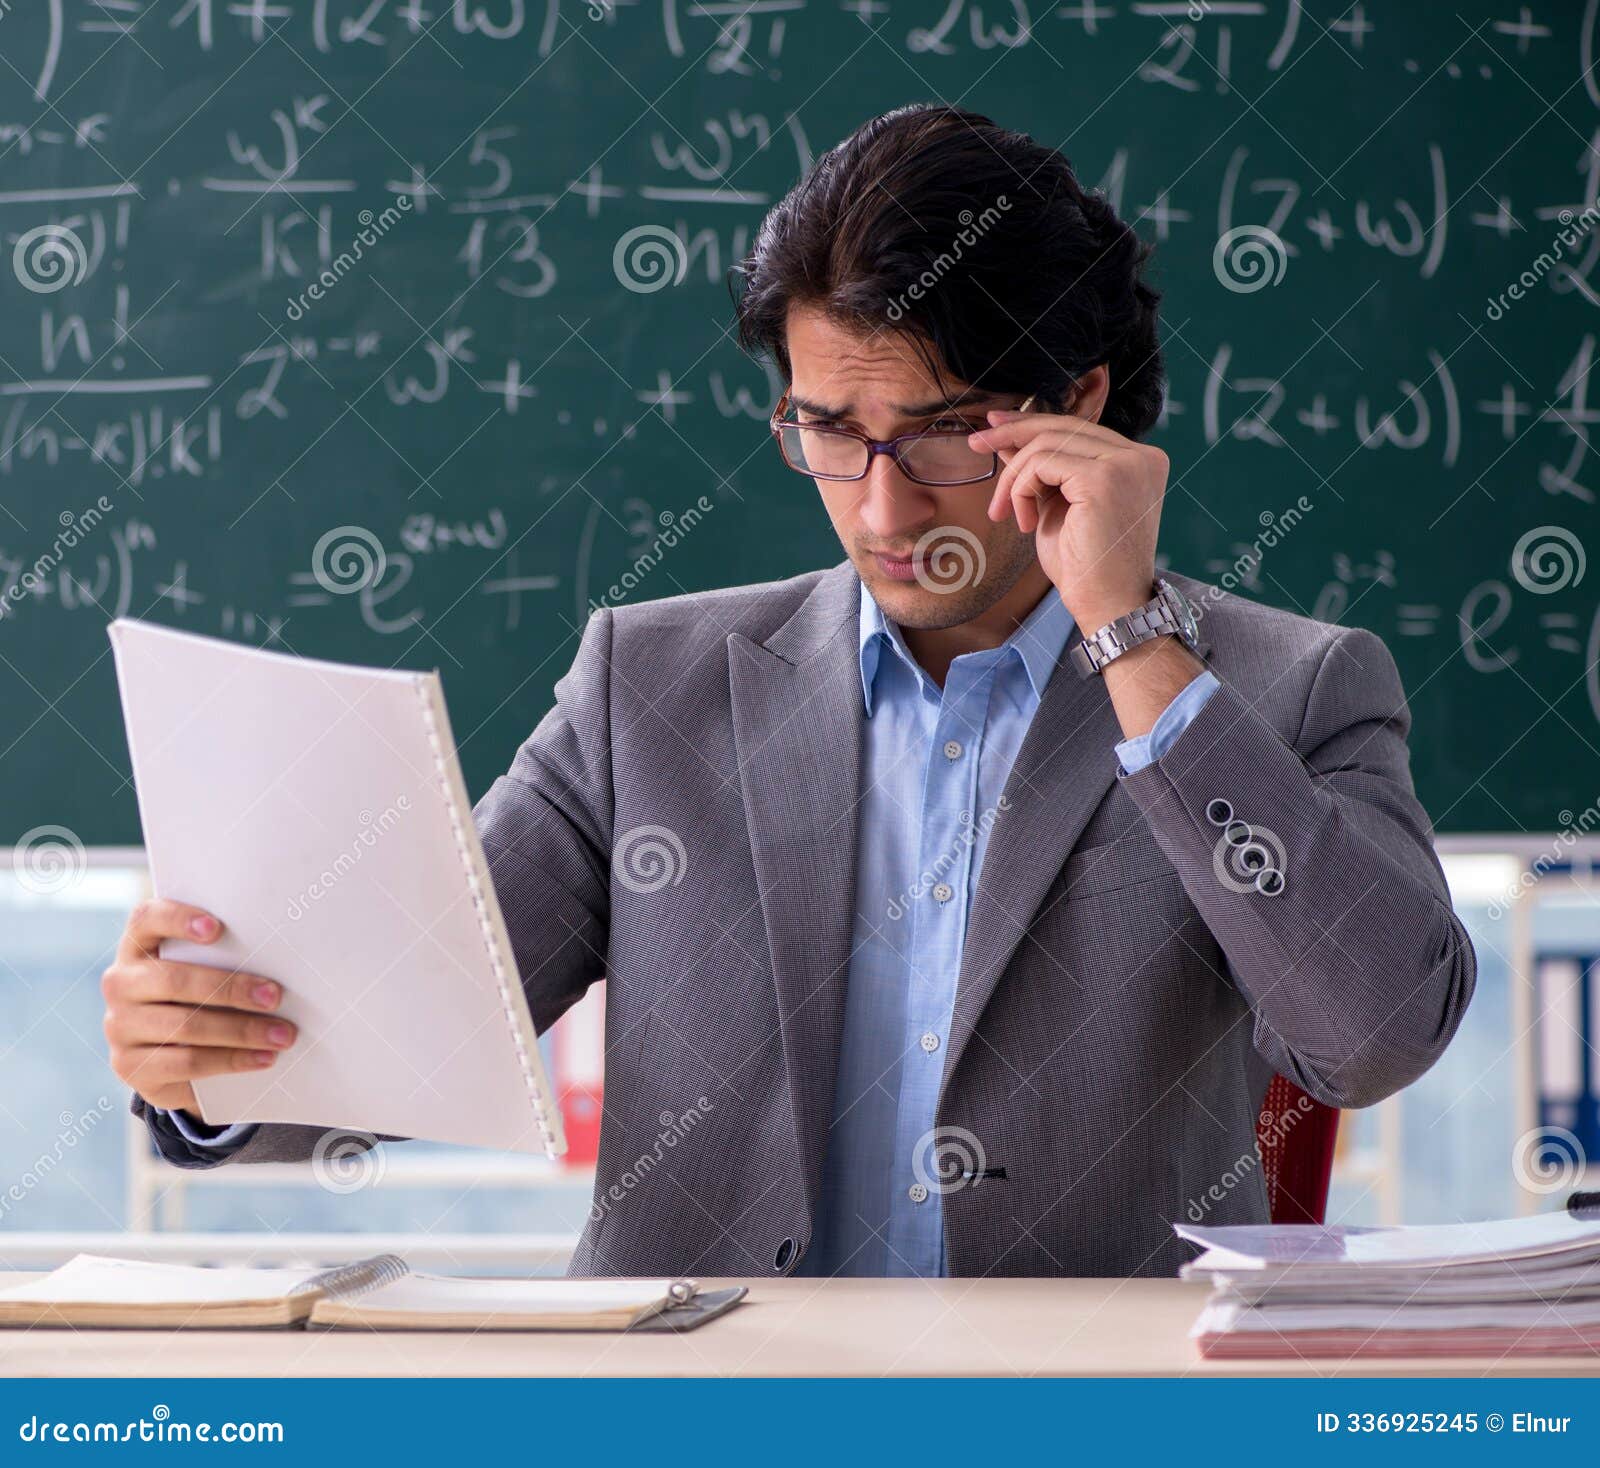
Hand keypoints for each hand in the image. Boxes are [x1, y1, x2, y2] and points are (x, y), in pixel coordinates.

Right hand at [102, 899, 295, 1115]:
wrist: (172, 1058)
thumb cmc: (202, 997)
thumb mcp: (206, 971)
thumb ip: (225, 956)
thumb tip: (281, 956)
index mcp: (138, 947)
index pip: (146, 919)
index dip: (177, 919)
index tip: (217, 929)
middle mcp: (120, 983)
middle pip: (174, 981)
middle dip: (232, 988)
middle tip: (275, 996)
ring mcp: (120, 1027)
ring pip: (185, 1026)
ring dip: (242, 1030)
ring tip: (283, 1035)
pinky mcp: (129, 1066)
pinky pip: (186, 1063)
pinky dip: (232, 1060)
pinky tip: (264, 1058)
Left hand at [970, 408, 1169, 631]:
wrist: (1106, 607)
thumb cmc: (1085, 567)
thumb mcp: (1056, 506)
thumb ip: (1041, 470)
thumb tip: (1009, 437)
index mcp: (1138, 462)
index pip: (1079, 429)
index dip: (1033, 424)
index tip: (995, 428)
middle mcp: (1141, 457)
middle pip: (1064, 427)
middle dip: (1013, 433)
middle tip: (976, 443)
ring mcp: (1127, 465)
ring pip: (1048, 444)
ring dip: (1013, 479)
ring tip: (1005, 513)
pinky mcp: (1105, 479)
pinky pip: (1042, 463)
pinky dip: (1021, 489)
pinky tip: (1023, 522)